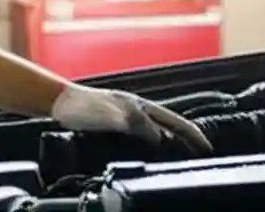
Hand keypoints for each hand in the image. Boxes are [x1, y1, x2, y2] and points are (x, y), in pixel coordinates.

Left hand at [50, 84, 213, 154]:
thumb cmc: (79, 106)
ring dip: (171, 146)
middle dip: (187, 141)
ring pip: (157, 134)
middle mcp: (135, 111)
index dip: (193, 135)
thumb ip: (136, 124)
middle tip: (202, 157)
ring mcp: (125, 119)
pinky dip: (152, 149)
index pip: (175, 121)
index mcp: (139, 106)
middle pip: (170, 127)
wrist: (56, 104)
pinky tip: (149, 158)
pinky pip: (141, 140)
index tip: (207, 148)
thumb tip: (159, 138)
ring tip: (182, 160)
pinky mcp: (113, 129)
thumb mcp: (112, 115)